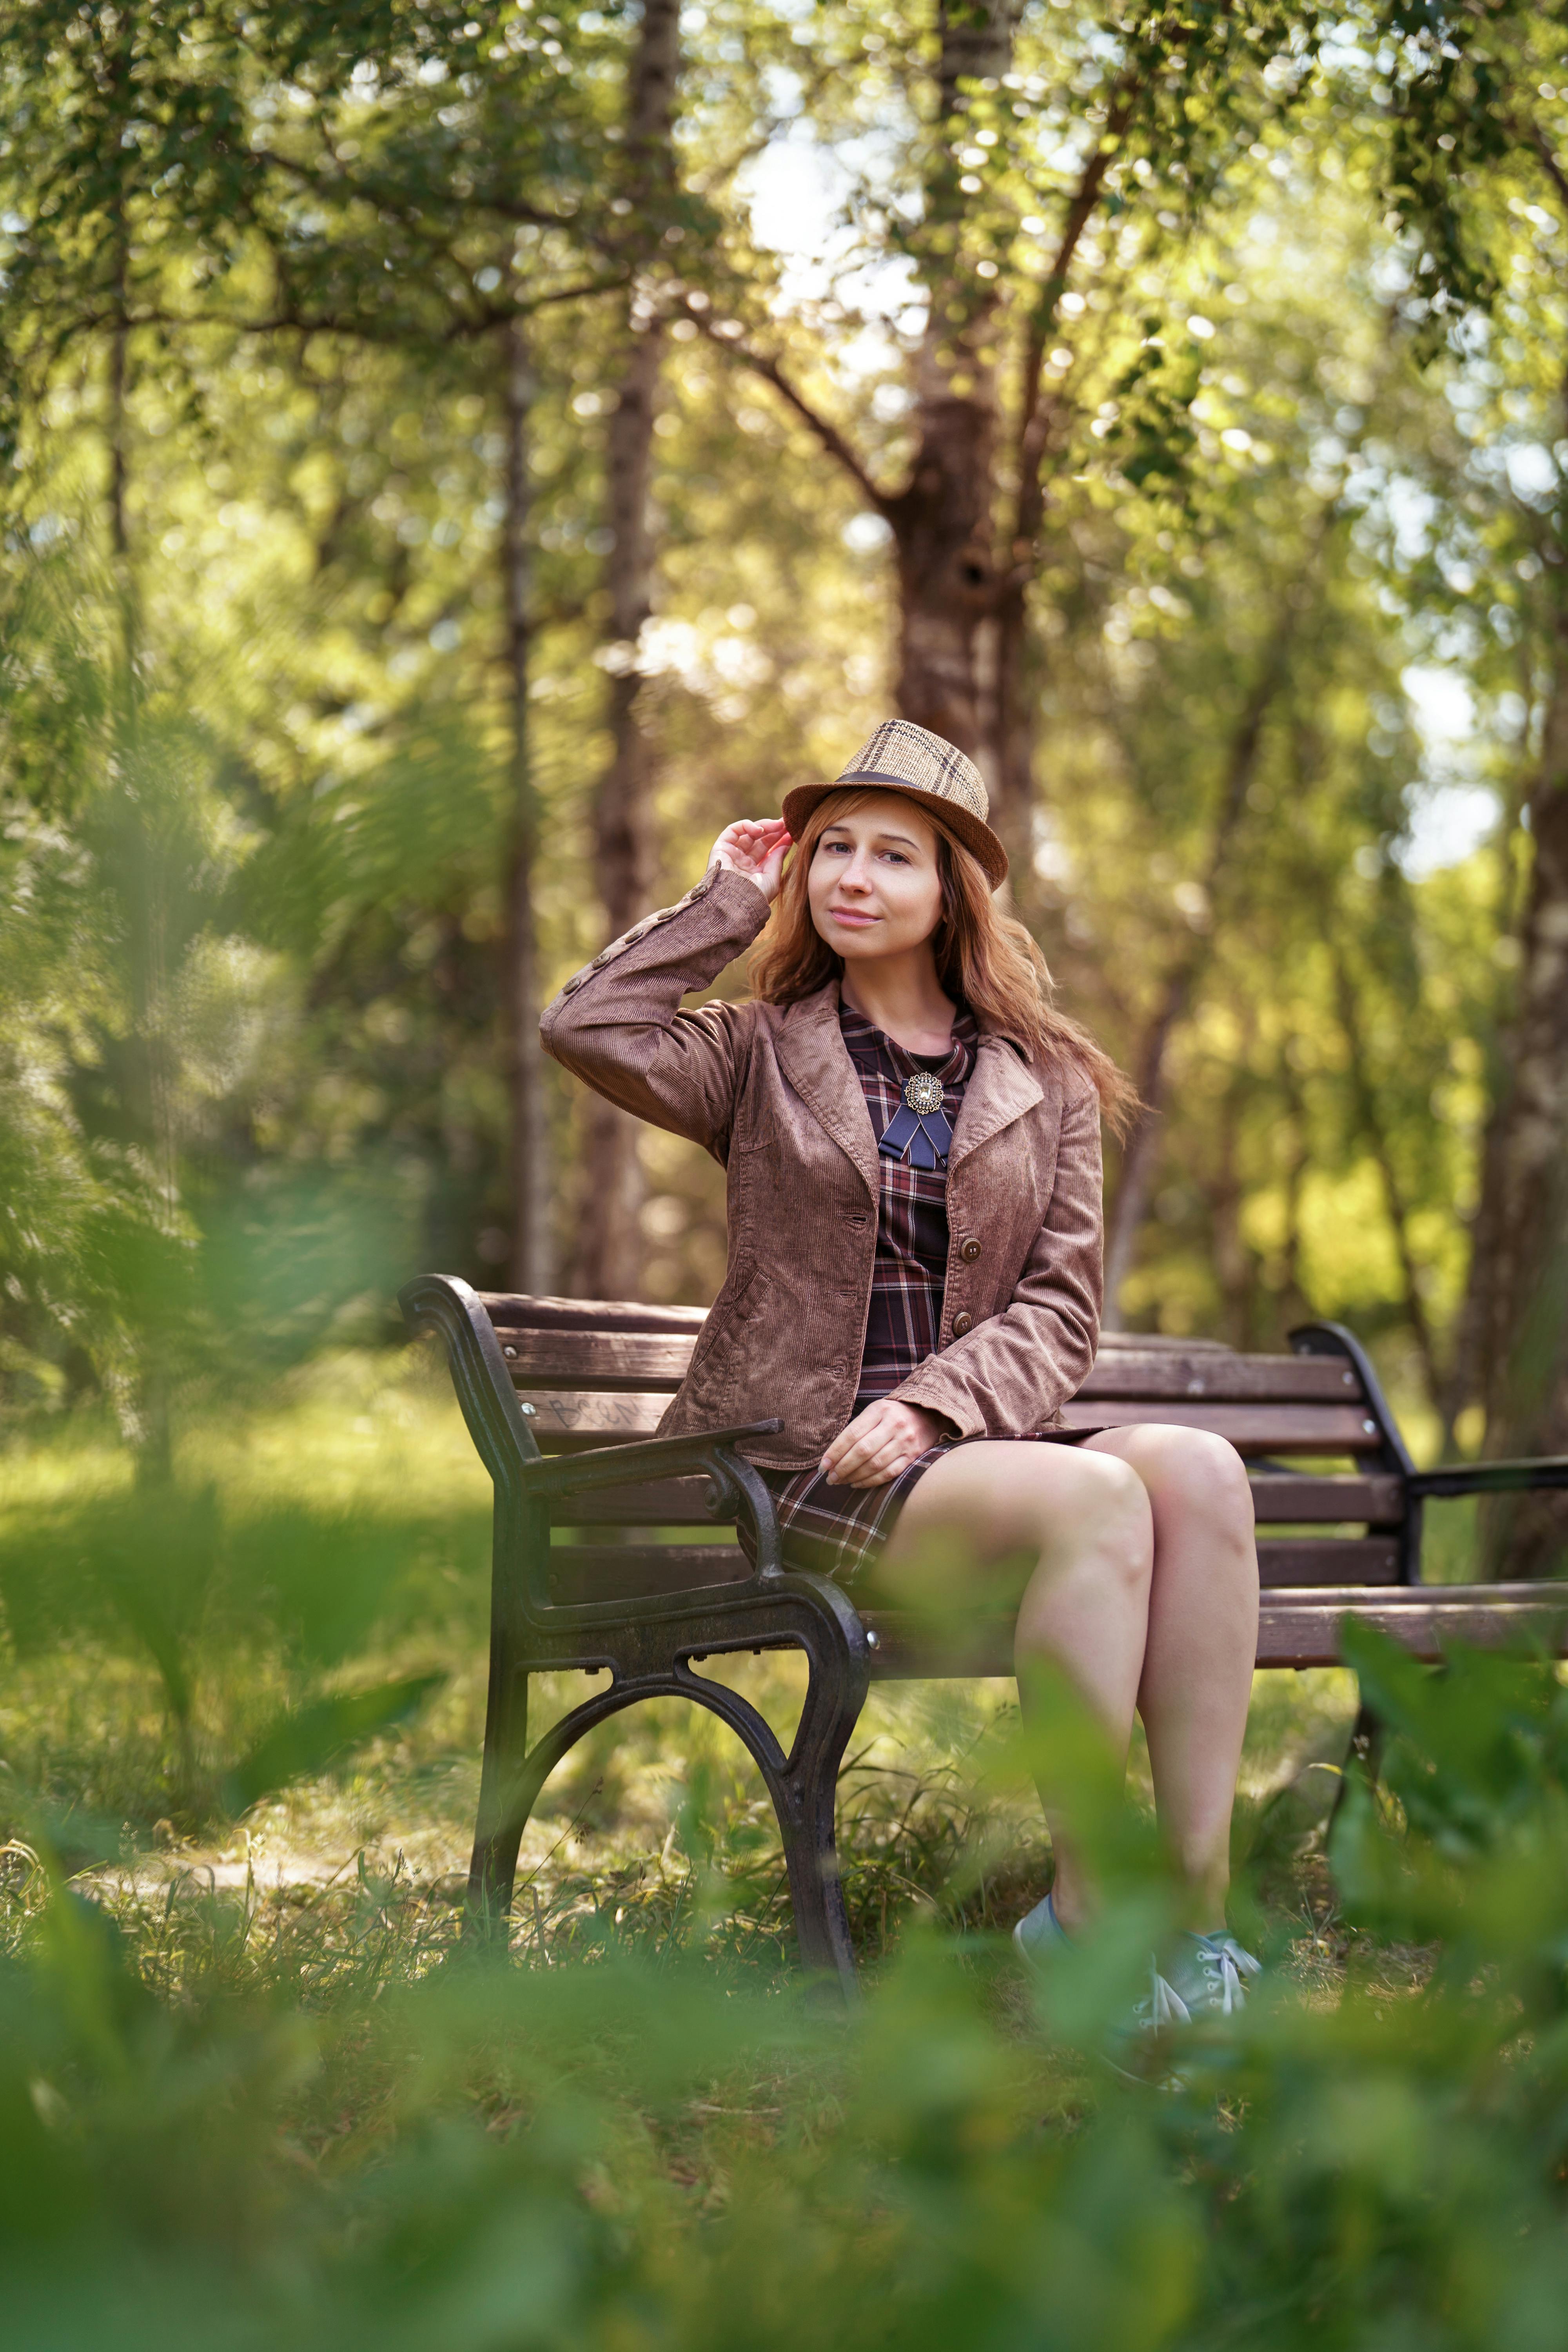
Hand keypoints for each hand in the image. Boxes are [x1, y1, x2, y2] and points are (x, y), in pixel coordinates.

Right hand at [707, 817, 791, 903]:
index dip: (779, 841)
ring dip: (764, 827)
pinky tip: (760, 830)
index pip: (767, 852)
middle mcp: (742, 863)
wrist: (736, 901)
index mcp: (754, 872)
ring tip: (778, 825)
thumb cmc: (755, 896)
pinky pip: (733, 830)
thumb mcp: (772, 879)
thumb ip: (777, 860)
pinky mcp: (720, 848)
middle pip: (759, 841)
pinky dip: (746, 825)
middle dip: (774, 831)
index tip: (791, 833)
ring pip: (748, 834)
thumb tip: (786, 844)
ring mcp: (731, 855)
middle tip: (787, 824)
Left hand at [820, 1399, 947, 1488]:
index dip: (835, 1452)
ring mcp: (905, 1442)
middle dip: (842, 1467)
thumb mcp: (875, 1411)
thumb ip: (856, 1429)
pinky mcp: (913, 1456)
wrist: (928, 1414)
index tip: (823, 1465)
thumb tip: (832, 1455)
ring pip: (875, 1464)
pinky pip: (889, 1473)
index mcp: (880, 1410)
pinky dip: (870, 1481)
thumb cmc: (892, 1415)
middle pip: (862, 1451)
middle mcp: (894, 1425)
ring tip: (840, 1481)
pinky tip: (857, 1484)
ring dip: (854, 1476)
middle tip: (829, 1478)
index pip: (852, 1434)